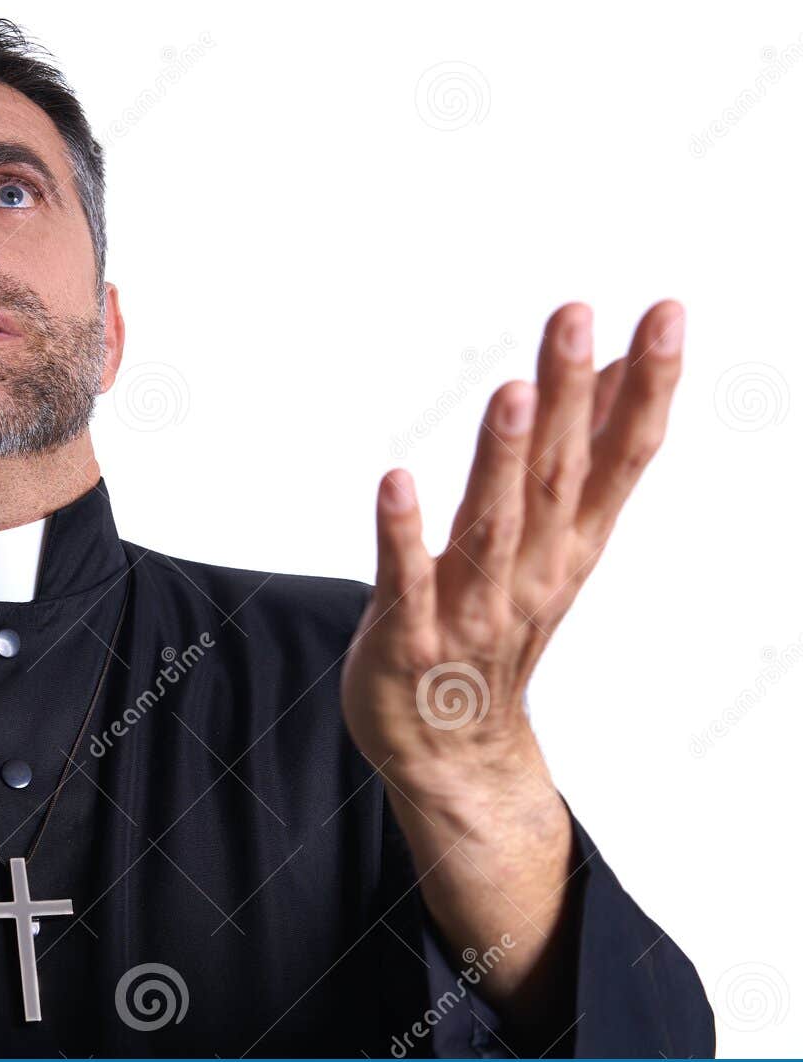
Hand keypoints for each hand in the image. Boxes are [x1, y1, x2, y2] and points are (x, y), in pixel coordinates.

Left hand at [340, 300, 684, 795]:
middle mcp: (532, 573)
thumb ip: (586, 455)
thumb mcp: (555, 542)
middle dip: (568, 395)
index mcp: (570, 545)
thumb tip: (625, 366)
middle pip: (557, 476)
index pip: (620, 458)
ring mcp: (472, 610)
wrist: (454, 748)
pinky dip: (403, 537)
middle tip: (573, 317)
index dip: (647, 387)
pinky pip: (408, 583)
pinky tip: (395, 482)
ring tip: (513, 393)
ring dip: (501, 460)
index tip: (665, 313)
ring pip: (493, 528)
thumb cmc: (496, 627)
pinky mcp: (410, 640)